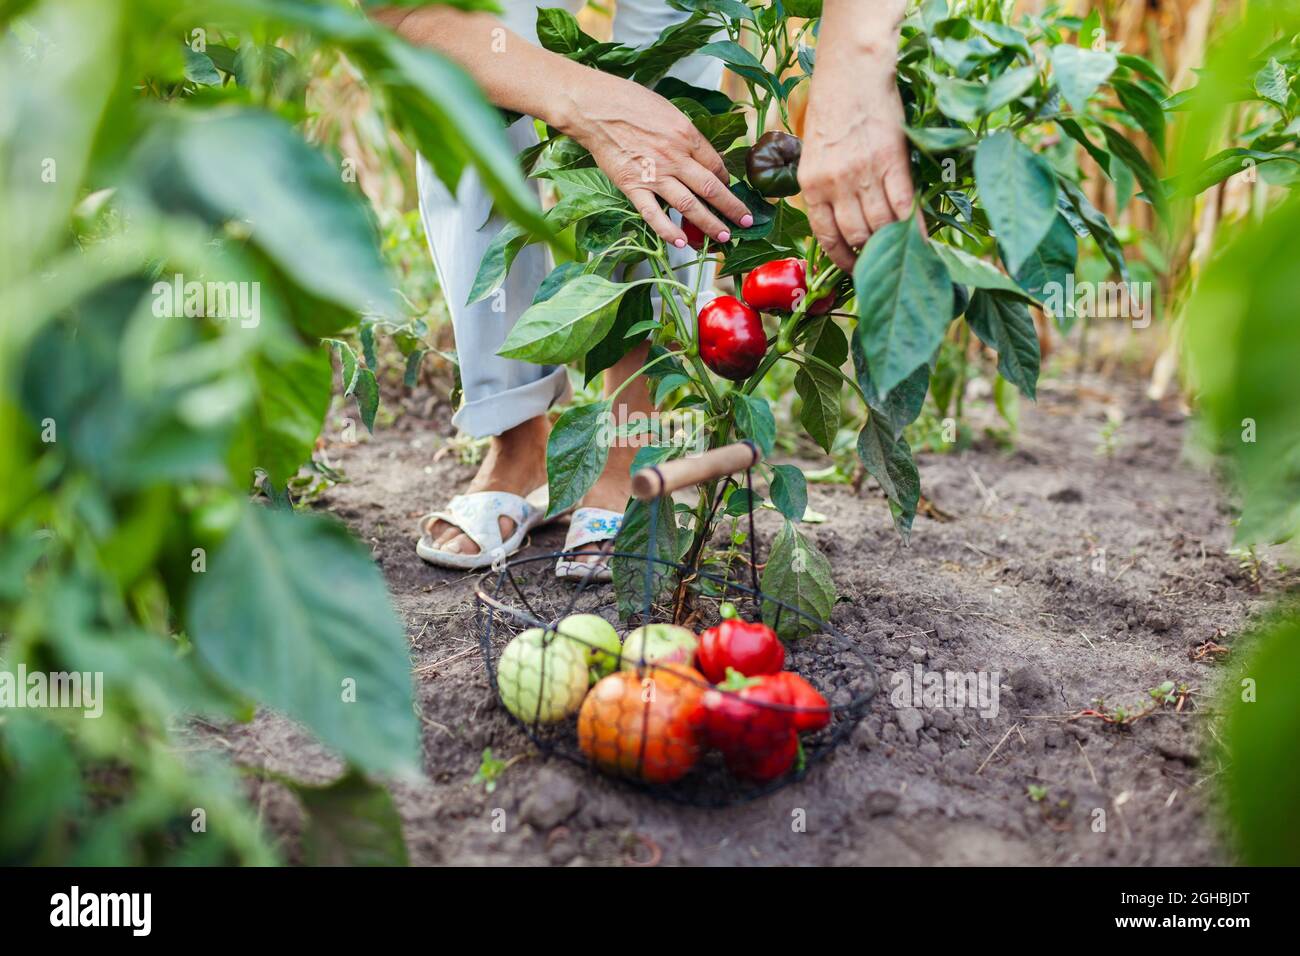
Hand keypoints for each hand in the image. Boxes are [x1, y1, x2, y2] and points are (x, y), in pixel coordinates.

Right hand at [559, 73, 751, 248]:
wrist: (595, 107)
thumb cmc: (629, 101)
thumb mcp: (668, 110)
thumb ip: (685, 134)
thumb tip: (700, 153)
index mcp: (686, 134)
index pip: (715, 164)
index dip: (726, 181)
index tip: (730, 190)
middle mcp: (675, 156)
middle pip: (711, 188)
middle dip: (732, 208)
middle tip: (746, 222)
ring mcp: (654, 174)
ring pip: (689, 205)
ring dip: (709, 223)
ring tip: (723, 237)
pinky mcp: (632, 186)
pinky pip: (653, 214)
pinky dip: (667, 230)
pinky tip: (680, 242)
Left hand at [799, 60, 913, 271]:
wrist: (854, 71)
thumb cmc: (832, 109)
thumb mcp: (814, 154)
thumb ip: (824, 189)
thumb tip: (843, 224)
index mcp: (811, 185)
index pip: (826, 237)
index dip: (842, 260)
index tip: (854, 273)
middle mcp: (835, 185)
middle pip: (857, 236)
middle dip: (871, 258)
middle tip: (885, 269)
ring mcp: (864, 175)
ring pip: (881, 227)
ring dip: (894, 247)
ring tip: (904, 258)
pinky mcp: (892, 162)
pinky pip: (905, 208)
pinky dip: (914, 229)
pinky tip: (922, 242)